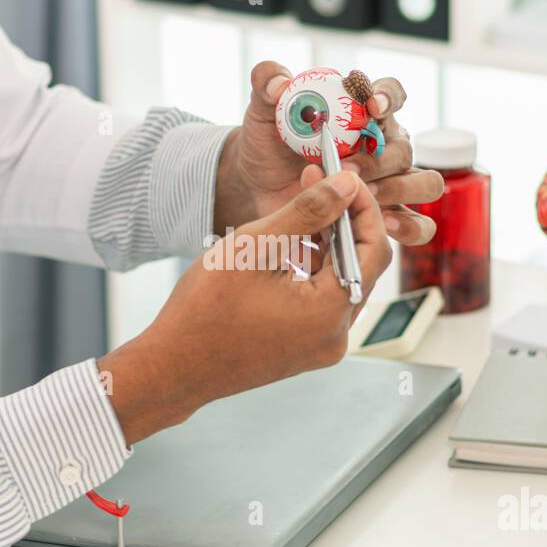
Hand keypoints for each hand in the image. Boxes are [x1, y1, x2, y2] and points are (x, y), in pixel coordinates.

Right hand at [99, 169, 391, 442]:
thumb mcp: (255, 247)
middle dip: (342, 221)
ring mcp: (321, 347)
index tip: (345, 178)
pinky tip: (288, 247)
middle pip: (361, 266)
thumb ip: (306, 212)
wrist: (173, 368)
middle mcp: (335, 336)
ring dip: (327, 244)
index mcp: (329, 313)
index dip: (363, 208)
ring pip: (342, 282)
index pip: (373, 249)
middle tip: (318, 183)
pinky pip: (323, 302)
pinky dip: (313, 271)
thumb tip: (346, 186)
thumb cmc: (205, 310)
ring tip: (299, 210)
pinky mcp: (305, 350)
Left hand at [214, 61, 443, 244]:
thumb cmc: (269, 143)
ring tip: (366, 198)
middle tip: (345, 171)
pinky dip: (410, 226)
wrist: (261, 188)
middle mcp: (385, 145)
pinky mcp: (388, 216)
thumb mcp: (263, 110)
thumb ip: (266, 81)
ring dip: (399, 189)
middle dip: (378, 160)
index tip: (372, 106)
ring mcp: (391, 182)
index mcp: (363, 112)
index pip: (390, 93)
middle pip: (404, 147)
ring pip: (425, 182)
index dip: (387, 97)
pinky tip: (384, 225)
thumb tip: (279, 83)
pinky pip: (420, 225)